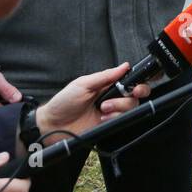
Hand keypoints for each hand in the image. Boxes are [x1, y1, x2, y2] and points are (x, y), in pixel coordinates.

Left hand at [33, 62, 151, 145]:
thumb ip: (105, 76)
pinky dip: (114, 118)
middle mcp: (112, 98)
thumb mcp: (83, 84)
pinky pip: (122, 120)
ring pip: (131, 107)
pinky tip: (102, 118)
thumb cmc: (64, 102)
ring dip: (119, 107)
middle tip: (123, 96)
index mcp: (107, 85)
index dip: (138, 82)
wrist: (53, 125)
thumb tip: (124, 66)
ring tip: (103, 108)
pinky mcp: (109, 125)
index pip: (129, 81)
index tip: (136, 85)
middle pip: (135, 95)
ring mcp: (112, 112)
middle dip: (132, 95)